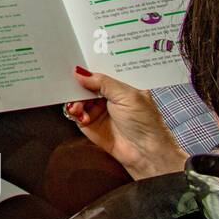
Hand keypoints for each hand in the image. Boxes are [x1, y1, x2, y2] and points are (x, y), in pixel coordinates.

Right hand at [65, 68, 186, 179]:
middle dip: (77, 84)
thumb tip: (80, 72)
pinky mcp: (88, 123)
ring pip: (76, 97)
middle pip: (85, 84)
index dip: (88, 69)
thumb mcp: (127, 96)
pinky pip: (74, 113)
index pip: (100, 72)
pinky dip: (73, 112)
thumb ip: (103, 82)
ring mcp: (97, 109)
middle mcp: (108, 96)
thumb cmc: (145, 123)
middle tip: (72, 85)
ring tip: (77, 107)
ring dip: (74, 100)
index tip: (75, 65)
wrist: (144, 153)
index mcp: (120, 86)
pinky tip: (80, 115)